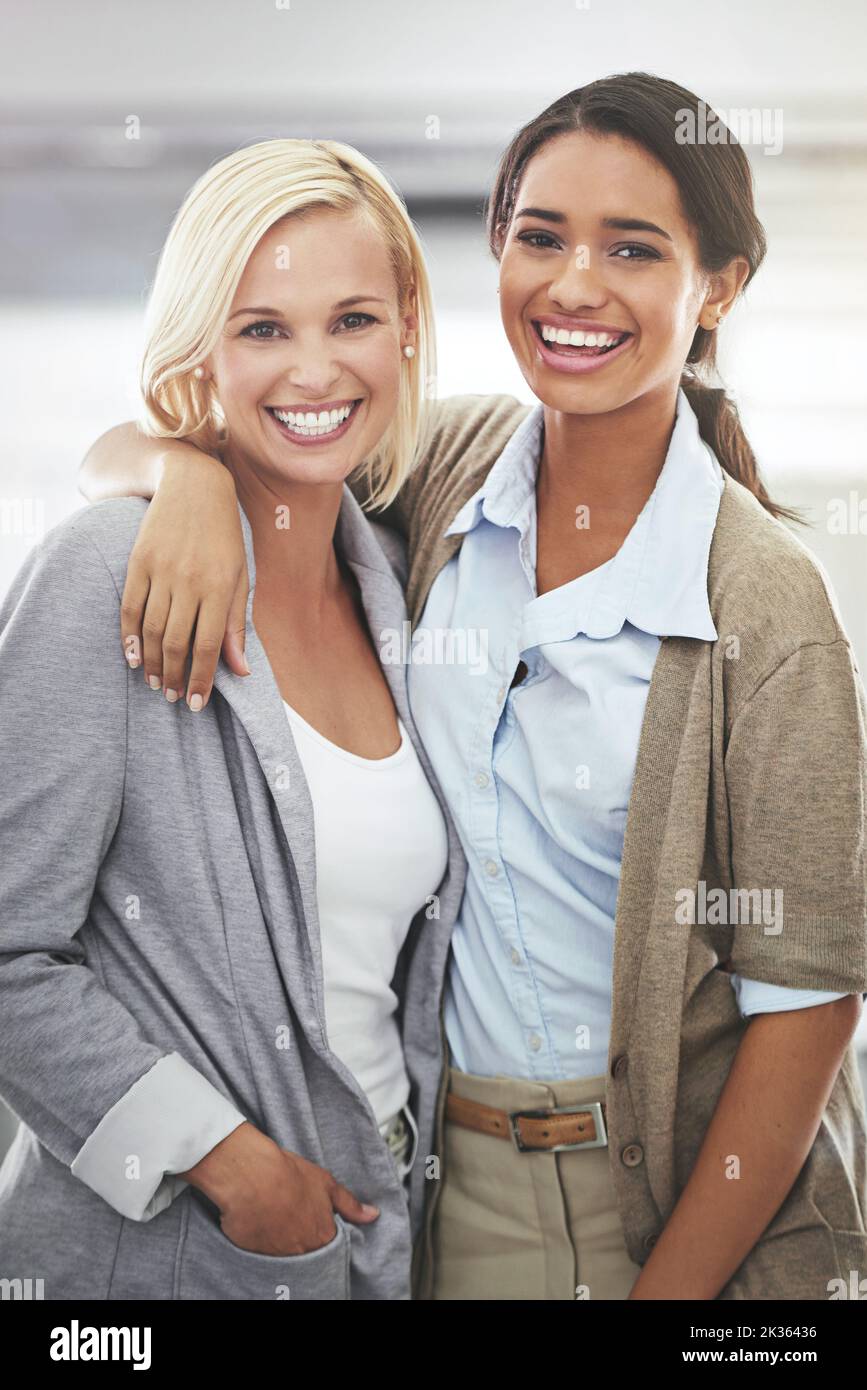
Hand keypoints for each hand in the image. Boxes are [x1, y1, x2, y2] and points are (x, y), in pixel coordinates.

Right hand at [120, 444, 250, 709]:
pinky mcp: (138, 561)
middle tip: (172, 698)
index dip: (200, 679)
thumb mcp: (241, 576)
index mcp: (220, 586)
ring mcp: (161, 570)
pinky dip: (129, 636)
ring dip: (152, 662)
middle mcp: (190, 580)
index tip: (195, 703)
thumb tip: (239, 670)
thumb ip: (237, 623)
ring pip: (152, 629)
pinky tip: (132, 657)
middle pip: (177, 642)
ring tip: (154, 683)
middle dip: (174, 676)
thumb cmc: (225, 536)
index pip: (208, 645)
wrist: (194, 485)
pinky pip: (130, 607)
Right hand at [180, 1122, 379, 1256]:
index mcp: (323, 1236)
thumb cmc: (288, 1175)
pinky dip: (263, 1244)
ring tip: (277, 1220)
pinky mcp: (255, 1255)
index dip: (322, 1233)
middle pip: (309, 1253)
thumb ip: (349, 1204)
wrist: (251, 1176)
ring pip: (286, 1257)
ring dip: (284, 1243)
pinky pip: (263, 1256)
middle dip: (304, 1240)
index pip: (330, 1246)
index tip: (314, 1223)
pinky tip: (261, 1225)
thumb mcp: (326, 1183)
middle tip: (294, 1220)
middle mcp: (302, 1252)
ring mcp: (278, 1256)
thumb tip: (372, 1215)